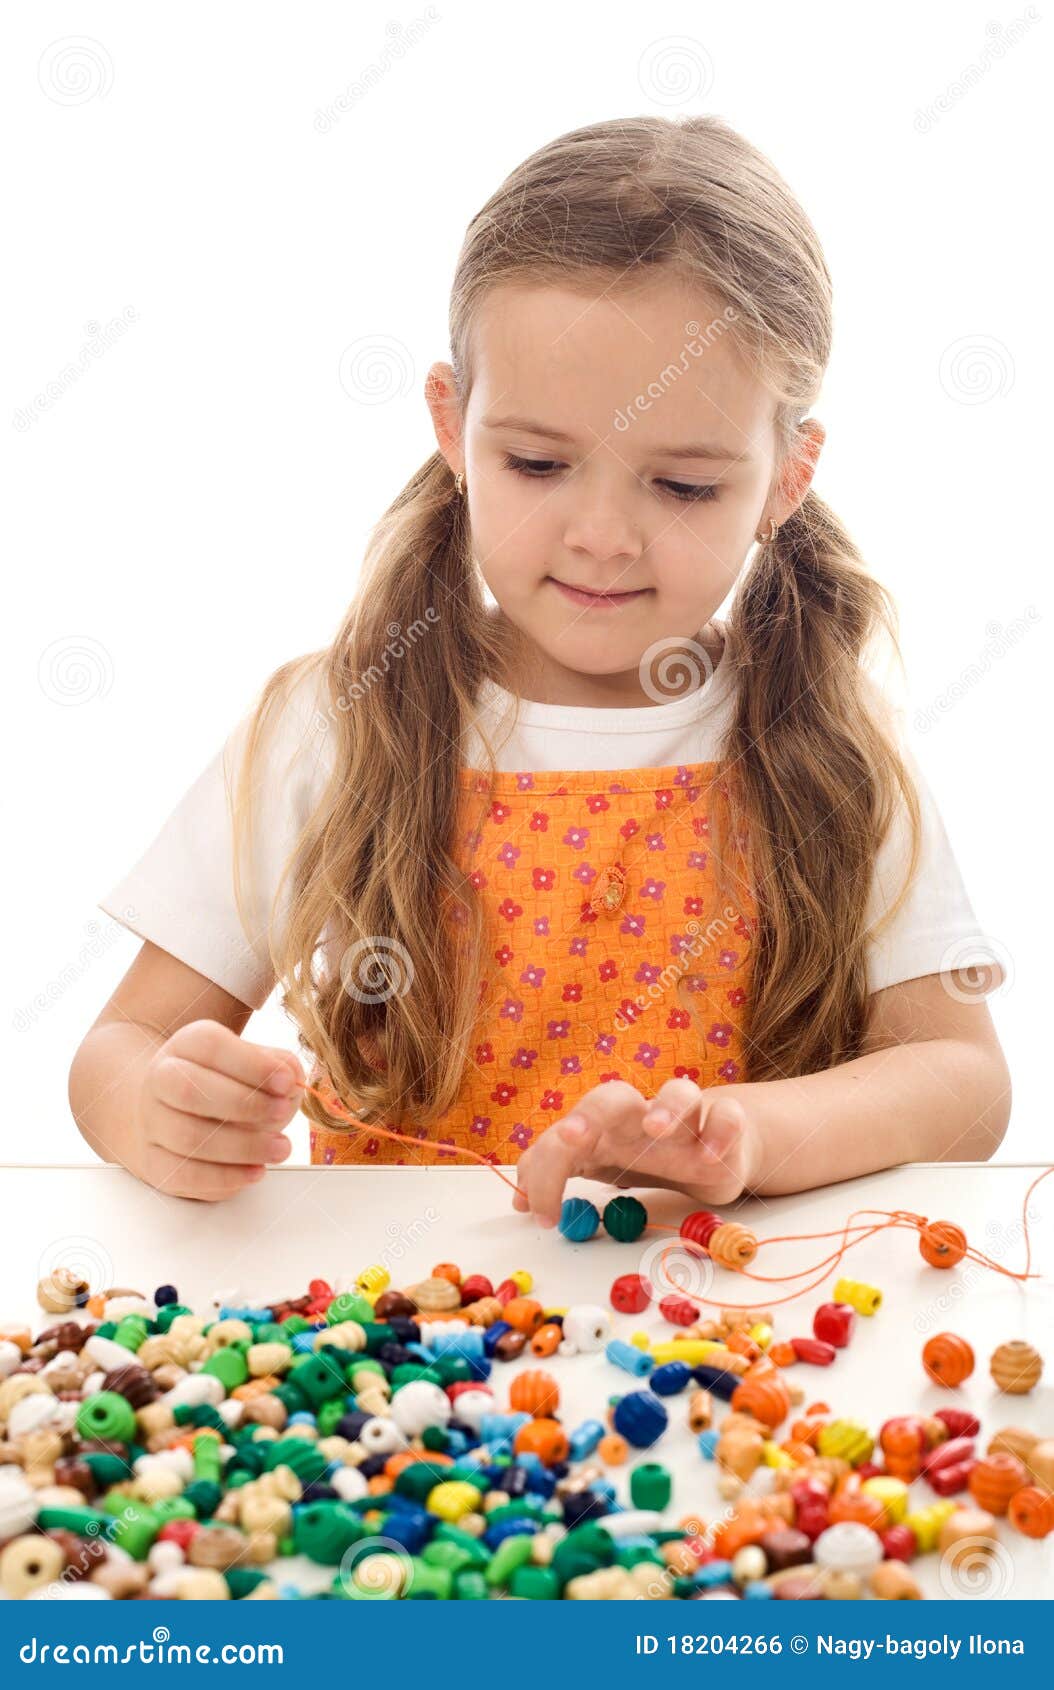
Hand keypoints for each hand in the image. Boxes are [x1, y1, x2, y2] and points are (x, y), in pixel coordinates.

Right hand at [134, 1020, 304, 1200]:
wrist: (174, 1110)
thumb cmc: (227, 1084)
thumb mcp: (253, 1063)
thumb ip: (278, 1064)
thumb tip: (291, 1077)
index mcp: (187, 1044)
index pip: (210, 1046)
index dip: (251, 1064)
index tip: (286, 1082)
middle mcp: (160, 1079)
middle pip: (190, 1090)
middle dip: (245, 1105)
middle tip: (282, 1112)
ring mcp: (152, 1122)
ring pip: (188, 1137)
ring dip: (242, 1147)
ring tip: (280, 1147)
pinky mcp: (154, 1162)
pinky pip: (184, 1175)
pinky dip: (225, 1178)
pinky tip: (255, 1171)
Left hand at [511, 1077, 760, 1226]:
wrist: (711, 1147)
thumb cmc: (645, 1155)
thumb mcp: (599, 1165)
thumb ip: (556, 1175)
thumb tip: (519, 1201)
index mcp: (603, 1126)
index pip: (565, 1135)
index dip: (546, 1170)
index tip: (542, 1216)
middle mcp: (641, 1115)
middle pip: (613, 1096)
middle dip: (592, 1113)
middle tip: (575, 1138)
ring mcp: (687, 1120)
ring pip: (681, 1092)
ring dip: (666, 1107)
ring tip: (655, 1129)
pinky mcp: (727, 1128)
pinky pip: (729, 1116)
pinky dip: (723, 1129)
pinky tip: (712, 1155)